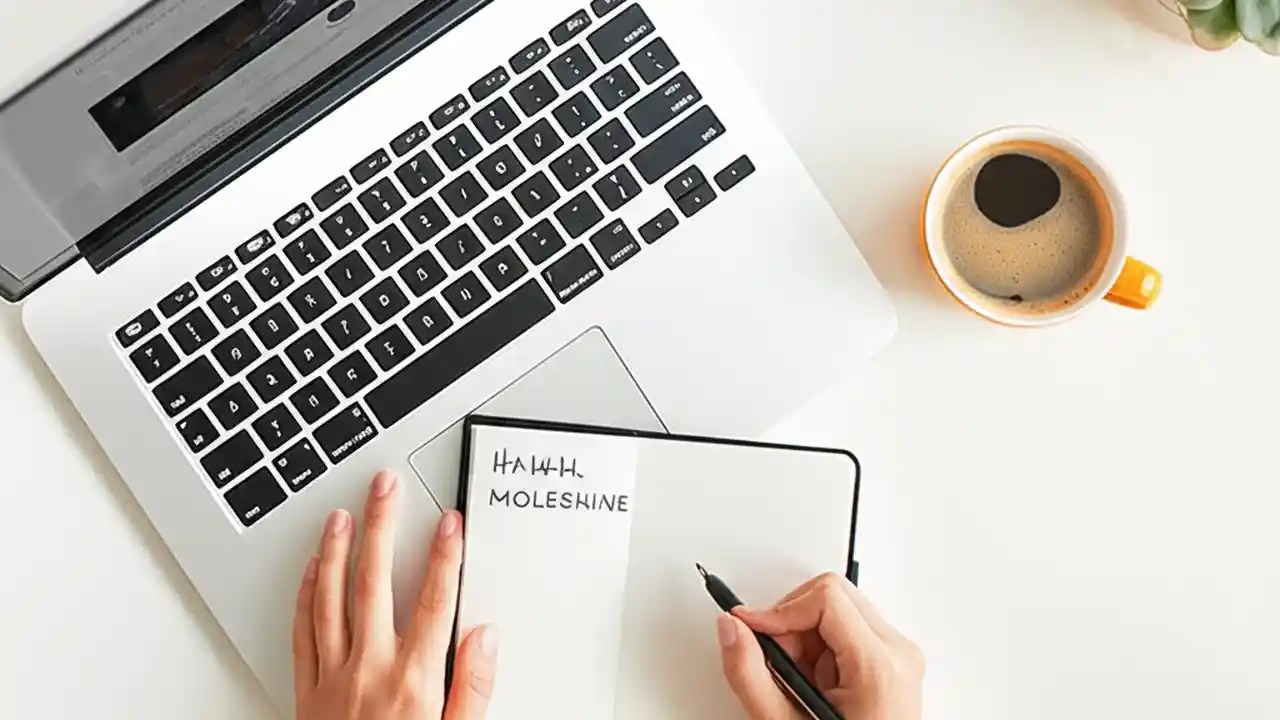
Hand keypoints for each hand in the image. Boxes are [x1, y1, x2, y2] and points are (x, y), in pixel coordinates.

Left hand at [293, 470, 497, 719]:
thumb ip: (472, 687)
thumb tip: (483, 636)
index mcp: (413, 680)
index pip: (435, 599)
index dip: (446, 554)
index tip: (451, 522)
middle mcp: (369, 670)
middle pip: (376, 581)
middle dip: (384, 525)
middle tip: (386, 486)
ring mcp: (332, 678)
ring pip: (331, 597)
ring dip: (339, 549)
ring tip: (344, 513)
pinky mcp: (306, 693)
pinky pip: (303, 631)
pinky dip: (307, 594)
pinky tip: (314, 569)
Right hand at [717, 573, 922, 719]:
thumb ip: (751, 674)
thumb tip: (732, 630)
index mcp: (880, 665)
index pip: (826, 598)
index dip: (779, 609)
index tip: (751, 627)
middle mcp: (897, 653)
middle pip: (832, 596)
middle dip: (791, 622)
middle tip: (774, 660)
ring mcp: (897, 657)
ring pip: (836, 610)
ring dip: (803, 638)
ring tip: (796, 682)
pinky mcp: (889, 663)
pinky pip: (844, 631)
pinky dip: (817, 650)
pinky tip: (811, 683)